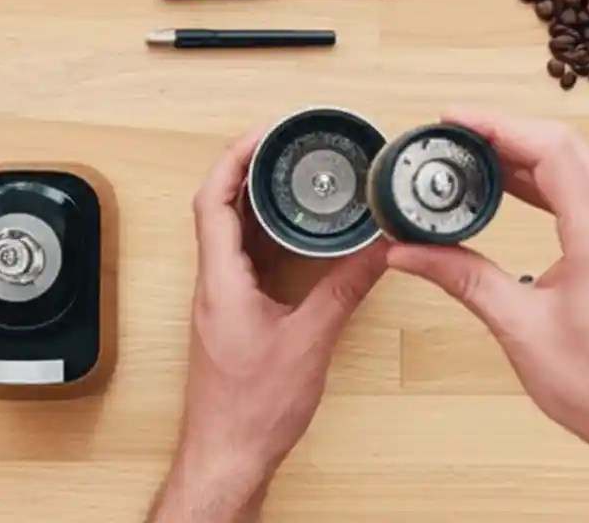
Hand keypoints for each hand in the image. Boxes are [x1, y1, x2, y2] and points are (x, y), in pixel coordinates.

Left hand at [149, 128, 387, 522]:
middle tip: (281, 142)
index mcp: (221, 282)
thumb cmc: (252, 411)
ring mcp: (219, 301)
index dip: (234, 158)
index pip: (213, 200)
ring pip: (226, 233)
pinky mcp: (232, 316)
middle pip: (216, 207)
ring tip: (287, 173)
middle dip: (246, 167)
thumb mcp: (310, 343)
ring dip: (252, 199)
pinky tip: (290, 232)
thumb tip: (375, 250)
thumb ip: (345, 290)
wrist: (227, 456)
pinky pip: (240, 258)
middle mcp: (213, 285)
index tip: (263, 132)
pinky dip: (262, 234)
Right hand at [387, 109, 588, 456]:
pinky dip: (541, 177)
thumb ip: (463, 276)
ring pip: (574, 163)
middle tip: (451, 133)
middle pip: (562, 145)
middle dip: (503, 131)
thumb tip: (410, 252)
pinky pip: (582, 188)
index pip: (551, 149)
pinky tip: (506, 184)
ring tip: (468, 154)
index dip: (498, 125)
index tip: (454, 118)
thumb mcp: (519, 327)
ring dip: (522, 152)